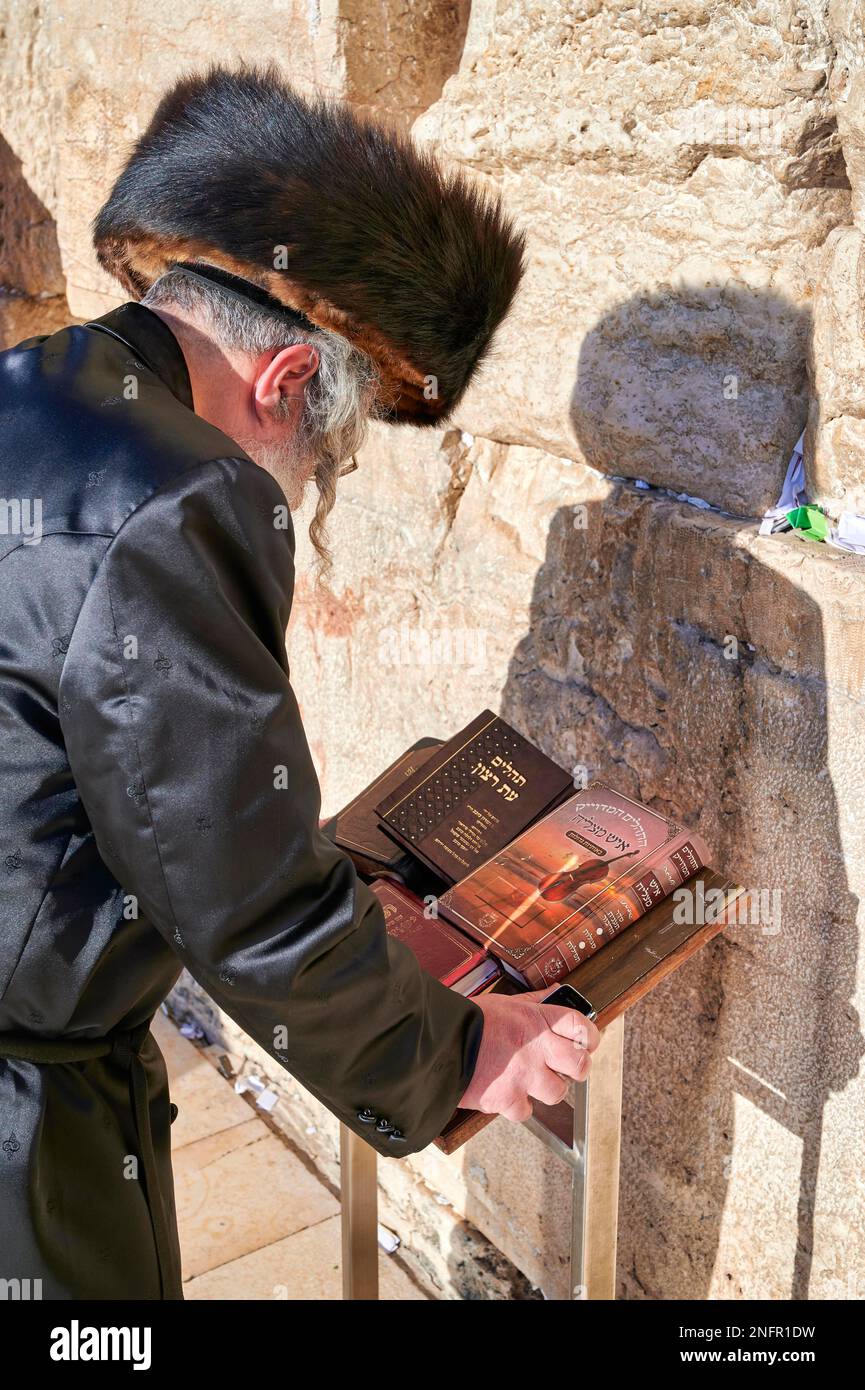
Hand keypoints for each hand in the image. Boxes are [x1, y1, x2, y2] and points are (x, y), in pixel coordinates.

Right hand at [458, 986, 600, 1121]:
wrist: (438, 1043)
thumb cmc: (470, 1020)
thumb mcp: (506, 1002)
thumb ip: (535, 1002)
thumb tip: (557, 992)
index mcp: (537, 1019)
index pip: (580, 1026)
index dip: (589, 1037)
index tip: (586, 1042)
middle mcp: (536, 1047)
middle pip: (580, 1065)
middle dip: (576, 1068)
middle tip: (563, 1067)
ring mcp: (524, 1075)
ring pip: (557, 1092)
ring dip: (545, 1088)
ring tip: (528, 1079)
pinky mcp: (508, 1098)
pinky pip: (526, 1111)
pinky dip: (516, 1105)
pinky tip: (506, 1092)